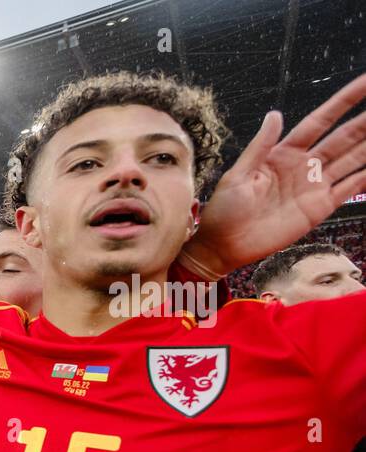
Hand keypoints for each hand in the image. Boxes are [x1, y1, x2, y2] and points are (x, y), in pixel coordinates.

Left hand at [184, 72, 365, 276]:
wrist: (224, 246)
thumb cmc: (224, 209)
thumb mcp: (238, 174)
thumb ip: (260, 146)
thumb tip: (275, 114)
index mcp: (284, 152)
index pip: (320, 120)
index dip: (343, 102)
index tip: (365, 82)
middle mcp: (304, 165)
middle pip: (343, 137)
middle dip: (364, 121)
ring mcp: (314, 186)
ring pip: (353, 158)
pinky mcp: (319, 208)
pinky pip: (349, 188)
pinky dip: (365, 177)